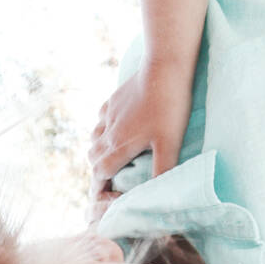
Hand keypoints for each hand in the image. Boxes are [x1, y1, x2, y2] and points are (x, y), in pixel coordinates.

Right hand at [88, 57, 193, 196]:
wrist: (164, 67)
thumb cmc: (169, 107)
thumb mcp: (170, 143)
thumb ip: (163, 170)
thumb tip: (158, 196)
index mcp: (119, 146)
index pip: (100, 173)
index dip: (101, 187)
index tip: (108, 194)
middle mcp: (109, 132)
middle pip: (93, 158)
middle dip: (99, 170)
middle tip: (111, 178)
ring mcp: (110, 115)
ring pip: (94, 139)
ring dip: (99, 150)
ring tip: (113, 155)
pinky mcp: (114, 100)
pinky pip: (100, 119)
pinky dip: (103, 129)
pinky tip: (116, 128)